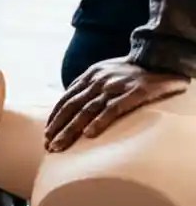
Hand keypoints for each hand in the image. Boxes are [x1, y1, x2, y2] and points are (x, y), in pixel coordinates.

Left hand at [45, 57, 189, 151]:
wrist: (159, 59)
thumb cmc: (129, 71)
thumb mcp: (103, 72)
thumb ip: (87, 85)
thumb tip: (69, 102)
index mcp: (89, 76)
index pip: (66, 99)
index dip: (55, 117)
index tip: (46, 134)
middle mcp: (98, 81)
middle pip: (72, 107)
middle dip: (58, 127)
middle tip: (48, 146)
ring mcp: (115, 86)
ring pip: (87, 110)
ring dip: (71, 129)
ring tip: (60, 145)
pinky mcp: (135, 92)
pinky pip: (114, 109)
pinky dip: (100, 121)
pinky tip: (89, 135)